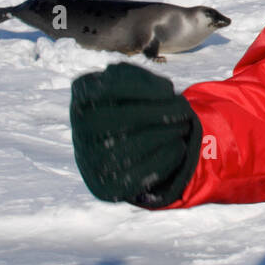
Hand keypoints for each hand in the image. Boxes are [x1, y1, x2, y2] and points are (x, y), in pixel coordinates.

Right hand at [70, 62, 201, 207]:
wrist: (111, 151)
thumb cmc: (126, 105)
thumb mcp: (127, 83)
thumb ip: (137, 76)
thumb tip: (163, 90)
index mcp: (81, 100)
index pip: (107, 90)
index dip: (143, 87)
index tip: (169, 88)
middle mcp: (80, 132)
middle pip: (122, 119)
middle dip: (161, 111)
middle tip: (184, 107)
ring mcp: (92, 163)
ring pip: (135, 146)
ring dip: (168, 133)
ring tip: (183, 124)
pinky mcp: (109, 188)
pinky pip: (143, 173)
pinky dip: (168, 156)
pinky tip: (177, 144)